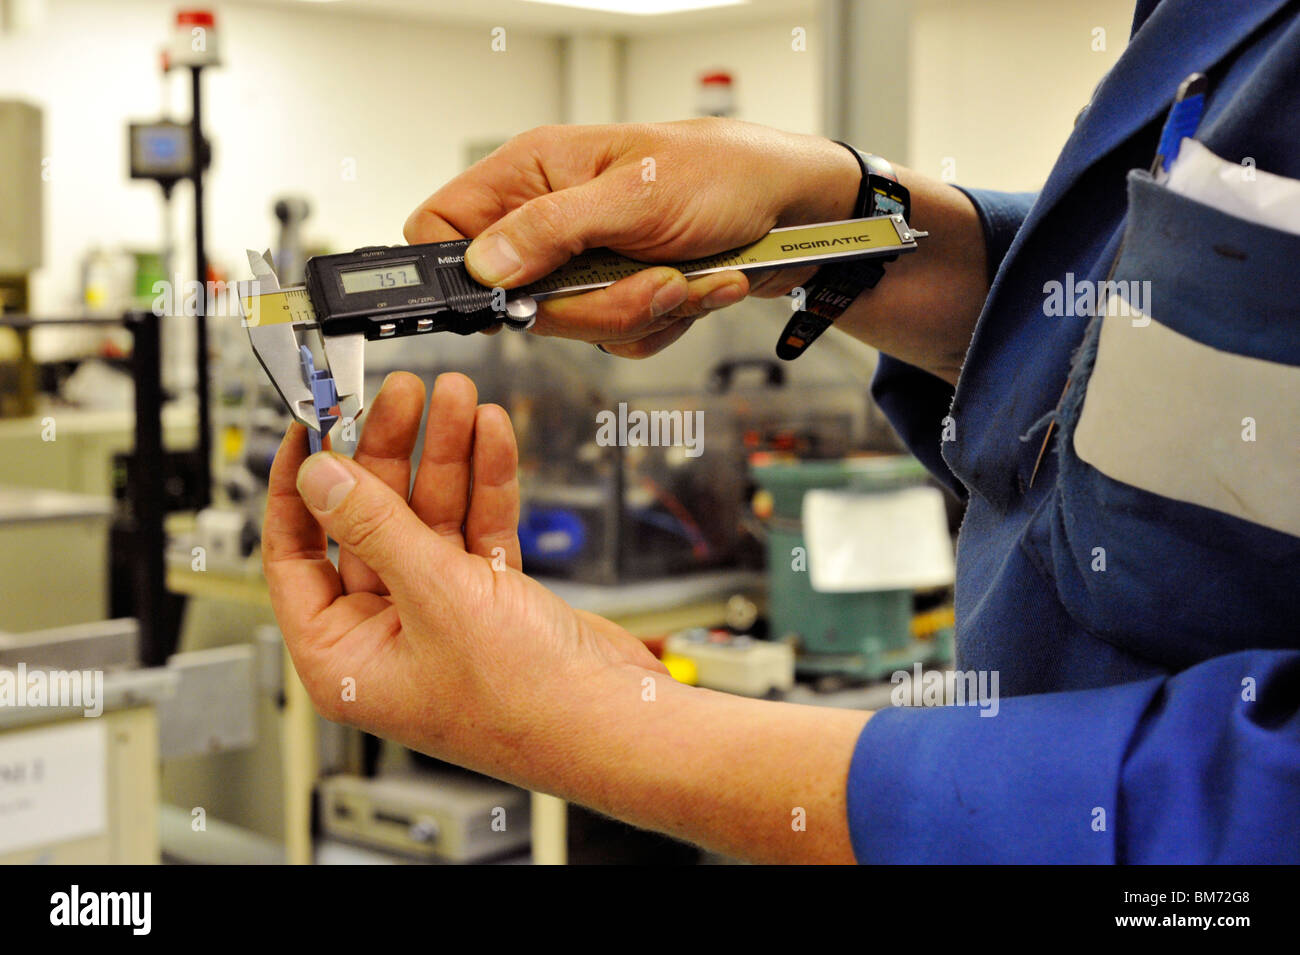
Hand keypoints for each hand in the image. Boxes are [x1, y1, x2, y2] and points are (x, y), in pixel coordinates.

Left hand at [262, 372, 664, 780]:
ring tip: (454, 400)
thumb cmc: (526, 704)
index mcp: (345, 657)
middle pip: (370, 522)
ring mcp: (442, 615)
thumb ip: (375, 526)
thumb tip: (319, 477)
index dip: (299, 488)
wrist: (616, 721)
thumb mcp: (434, 596)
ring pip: (430, 518)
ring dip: (443, 457)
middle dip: (389, 455)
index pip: (295, 557)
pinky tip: (489, 438)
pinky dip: (484, 484)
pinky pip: (477, 528)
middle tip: (401, 397)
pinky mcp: (492, 599)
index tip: (312, 428)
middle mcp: (388, 636)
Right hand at [403, 118, 859, 357]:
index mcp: (533, 174)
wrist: (795, 208)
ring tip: (685, 275)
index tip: (506, 299)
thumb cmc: (722, 174)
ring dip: (641, 312)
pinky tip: (697, 284)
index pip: (443, 227)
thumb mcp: (632, 199)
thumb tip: (483, 266)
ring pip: (574, 326)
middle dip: (593, 306)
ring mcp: (586, 260)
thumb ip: (550, 231)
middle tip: (649, 279)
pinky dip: (665, 320)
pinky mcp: (620, 290)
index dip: (457, 272)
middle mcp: (551, 218)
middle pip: (519, 300)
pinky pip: (618, 335)